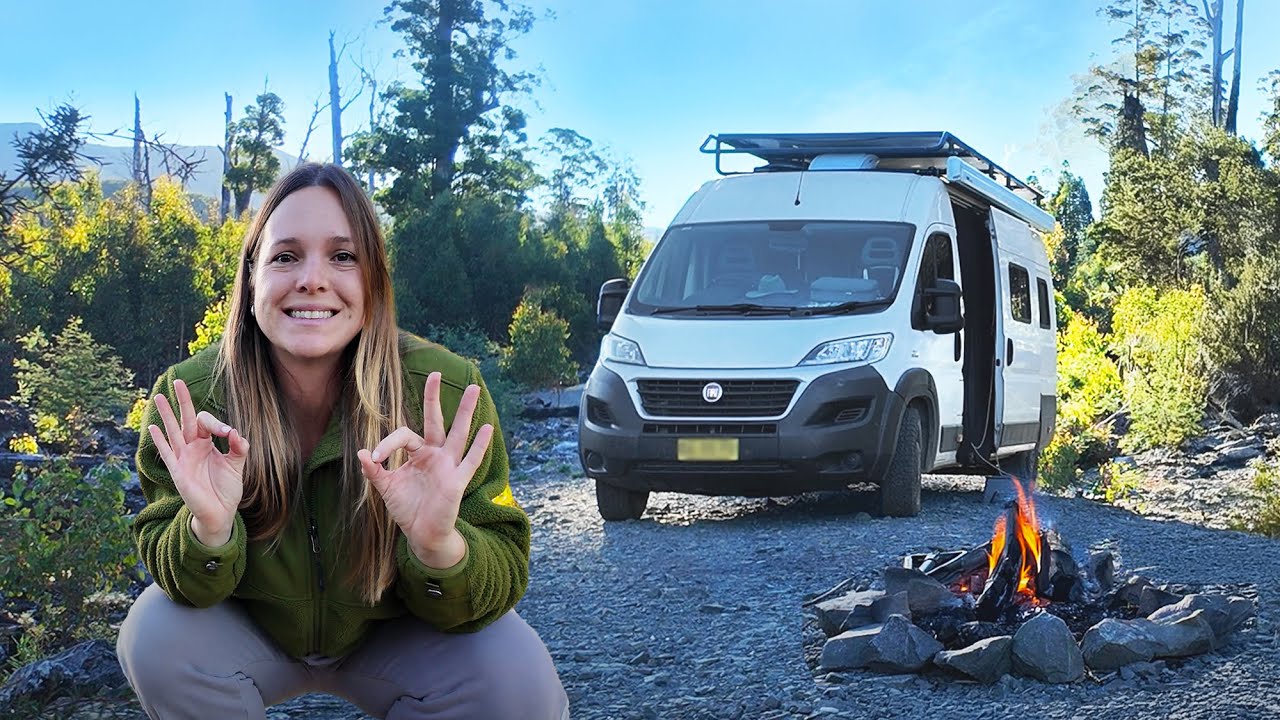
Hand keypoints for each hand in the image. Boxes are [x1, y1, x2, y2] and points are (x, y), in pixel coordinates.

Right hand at [148, 379, 248, 546]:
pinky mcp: (177, 471)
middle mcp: (193, 448)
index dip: (216, 423)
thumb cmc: (226, 489)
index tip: (227, 433)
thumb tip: (234, 431)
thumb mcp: (237, 465)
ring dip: (166, 415)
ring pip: (173, 431)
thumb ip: (238, 447)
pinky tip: (154, 428)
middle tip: (177, 381)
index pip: (206, 423)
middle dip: (182, 401)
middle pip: (186, 419)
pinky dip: (160, 441)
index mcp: (207, 444)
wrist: (220, 513)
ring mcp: (183, 458)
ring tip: (159, 397)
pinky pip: (167, 453)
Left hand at [357, 372, 493, 568]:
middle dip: (434, 397)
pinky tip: (487, 428)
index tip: (373, 458)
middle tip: (435, 373)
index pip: (405, 435)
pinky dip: (479, 445)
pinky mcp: (457, 480)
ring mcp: (449, 465)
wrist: (422, 534)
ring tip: (475, 389)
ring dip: (466, 411)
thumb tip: (360, 453)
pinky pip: (470, 461)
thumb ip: (374, 471)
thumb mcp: (386, 488)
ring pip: (458, 433)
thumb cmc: (407, 509)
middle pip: (436, 420)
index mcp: (418, 454)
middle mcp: (435, 454)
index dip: (387, 444)